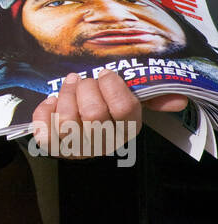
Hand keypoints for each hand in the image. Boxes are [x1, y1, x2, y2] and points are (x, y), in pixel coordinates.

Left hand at [31, 70, 188, 157]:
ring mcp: (78, 149)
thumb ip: (154, 96)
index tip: (104, 74)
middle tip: (83, 79)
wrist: (79, 124)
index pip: (124, 108)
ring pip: (68, 121)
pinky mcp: (54, 148)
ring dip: (65, 95)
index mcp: (127, 129)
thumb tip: (179, 101)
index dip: (112, 85)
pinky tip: (51, 102)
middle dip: (85, 88)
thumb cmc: (106, 104)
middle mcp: (105, 143)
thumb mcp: (131, 97)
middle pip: (94, 113)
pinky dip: (44, 112)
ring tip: (68, 85)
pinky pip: (44, 132)